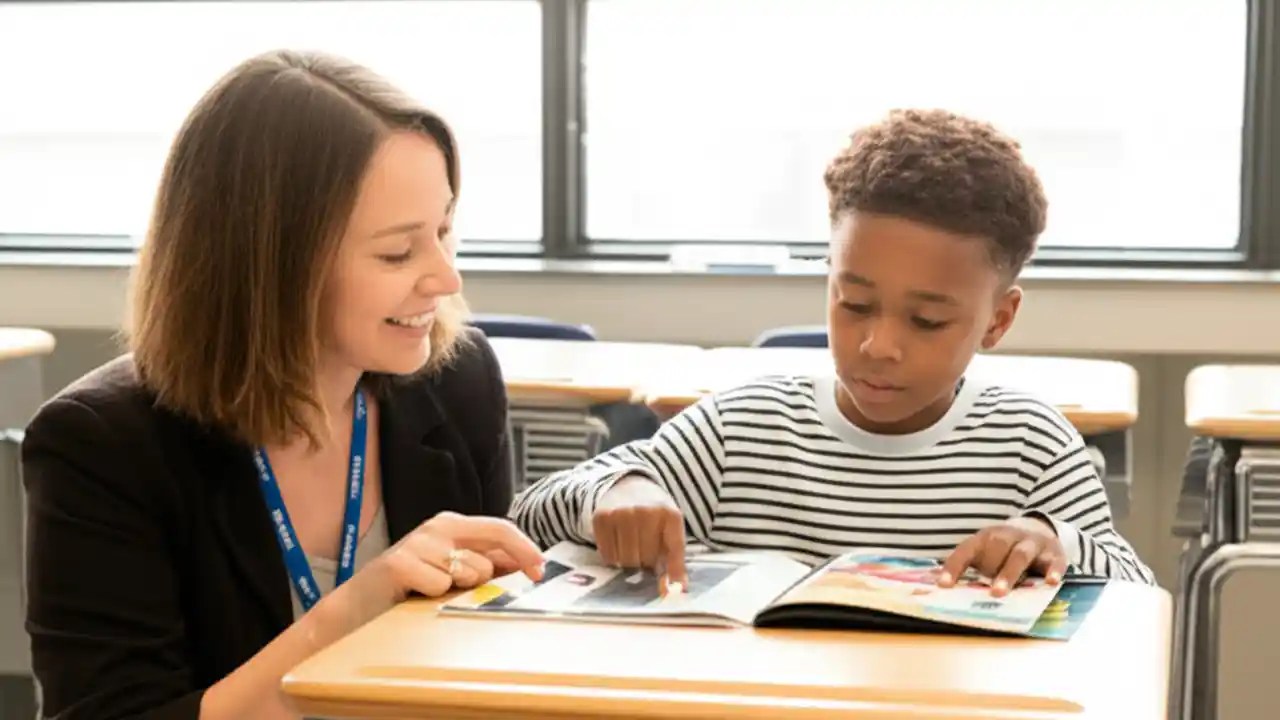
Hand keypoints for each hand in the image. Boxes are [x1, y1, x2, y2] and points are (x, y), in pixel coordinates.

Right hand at [331, 511, 544, 623]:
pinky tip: (414, 598)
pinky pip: (441, 586)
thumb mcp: (451, 573)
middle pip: (492, 546)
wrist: (355, 609)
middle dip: (496, 573)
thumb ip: (484, 564)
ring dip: (458, 590)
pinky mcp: (400, 563)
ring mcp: (418, 543)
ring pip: (470, 572)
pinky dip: (433, 597)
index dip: (525, 549)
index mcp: (451, 525)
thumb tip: (527, 565)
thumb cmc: (408, 592)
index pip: (500, 529)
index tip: (540, 571)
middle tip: (484, 587)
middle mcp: (436, 527)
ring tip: (431, 593)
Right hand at [593, 475, 687, 589]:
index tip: (670, 593)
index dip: (673, 573)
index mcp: (670, 514)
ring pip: (626, 560)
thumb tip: (676, 591)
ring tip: (632, 545)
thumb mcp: (670, 529)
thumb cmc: (654, 514)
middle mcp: (646, 511)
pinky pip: (608, 555)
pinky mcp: (601, 517)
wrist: (628, 485)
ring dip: (629, 560)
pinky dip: (613, 556)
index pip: (674, 550)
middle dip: (646, 560)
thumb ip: (674, 561)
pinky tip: (617, 542)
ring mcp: (622, 512)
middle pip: (646, 560)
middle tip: (644, 548)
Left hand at [937, 515, 1066, 596]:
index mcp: (985, 538)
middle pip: (998, 547)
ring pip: (1021, 554)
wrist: (1038, 528)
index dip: (954, 566)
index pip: (966, 550)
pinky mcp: (1053, 553)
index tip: (943, 585)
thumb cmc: (1004, 550)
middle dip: (992, 568)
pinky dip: (1053, 571)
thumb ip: (971, 569)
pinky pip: (1053, 562)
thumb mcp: (986, 554)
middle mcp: (1008, 536)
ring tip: (1001, 592)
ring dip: (1011, 573)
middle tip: (988, 592)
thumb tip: (945, 590)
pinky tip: (1051, 582)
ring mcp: (1031, 543)